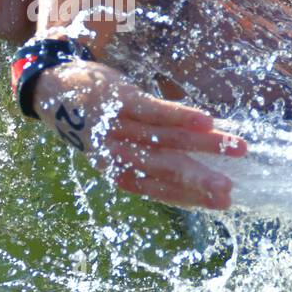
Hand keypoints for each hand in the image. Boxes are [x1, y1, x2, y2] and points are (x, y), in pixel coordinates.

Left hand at [29, 59, 245, 209]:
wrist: (55, 87)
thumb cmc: (96, 121)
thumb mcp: (116, 145)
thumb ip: (149, 157)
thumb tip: (195, 167)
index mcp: (117, 169)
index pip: (157, 189)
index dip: (189, 196)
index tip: (221, 203)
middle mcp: (116, 153)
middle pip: (163, 168)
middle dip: (198, 180)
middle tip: (228, 191)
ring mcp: (117, 126)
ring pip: (166, 138)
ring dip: (203, 144)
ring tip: (235, 148)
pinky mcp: (118, 99)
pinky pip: (153, 111)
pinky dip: (180, 116)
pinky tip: (207, 121)